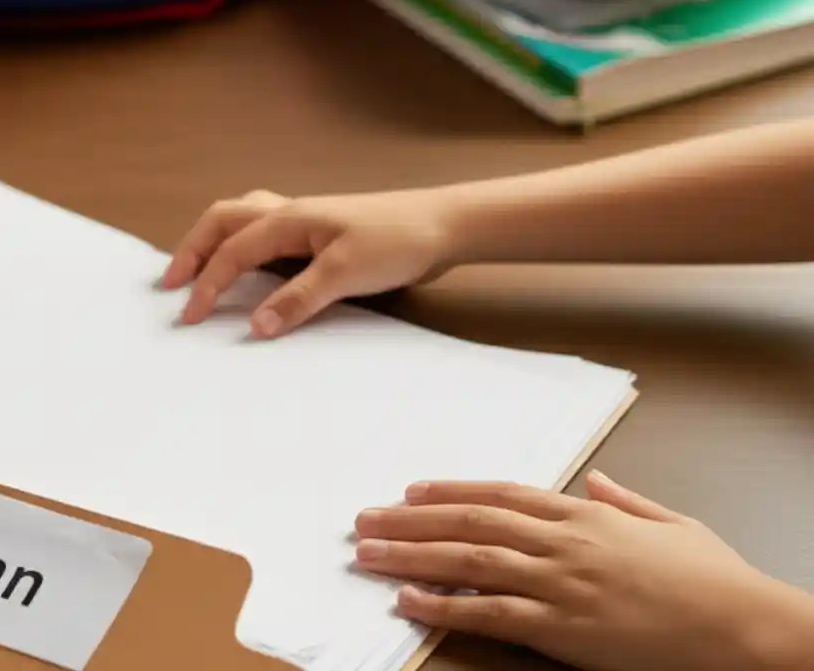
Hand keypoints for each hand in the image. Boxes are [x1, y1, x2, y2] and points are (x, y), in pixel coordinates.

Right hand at [160, 189, 455, 338]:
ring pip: (242, 219)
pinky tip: (249, 265)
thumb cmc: (397, 240)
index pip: (232, 251)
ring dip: (214, 240)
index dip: (207, 283)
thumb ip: (298, 299)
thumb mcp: (345, 274)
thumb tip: (256, 326)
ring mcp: (304, 221)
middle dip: (192, 249)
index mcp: (289, 219)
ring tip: (196, 267)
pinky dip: (242, 244)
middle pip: (223, 220)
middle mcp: (289, 213)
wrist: (444, 225)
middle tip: (170, 283)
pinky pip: (265, 232)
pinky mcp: (319, 234)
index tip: (188, 316)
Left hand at [354, 473, 813, 670]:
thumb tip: (599, 481)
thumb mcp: (672, 524)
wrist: (744, 628)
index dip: (450, 491)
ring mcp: (561, 583)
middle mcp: (564, 542)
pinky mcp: (563, 627)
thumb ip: (626, 500)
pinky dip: (444, 606)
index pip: (500, 495)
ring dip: (411, 556)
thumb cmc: (714, 581)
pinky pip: (490, 613)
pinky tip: (408, 601)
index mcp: (585, 515)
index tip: (410, 490)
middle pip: (470, 523)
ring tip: (367, 554)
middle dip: (411, 519)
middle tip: (365, 519)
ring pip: (469, 562)